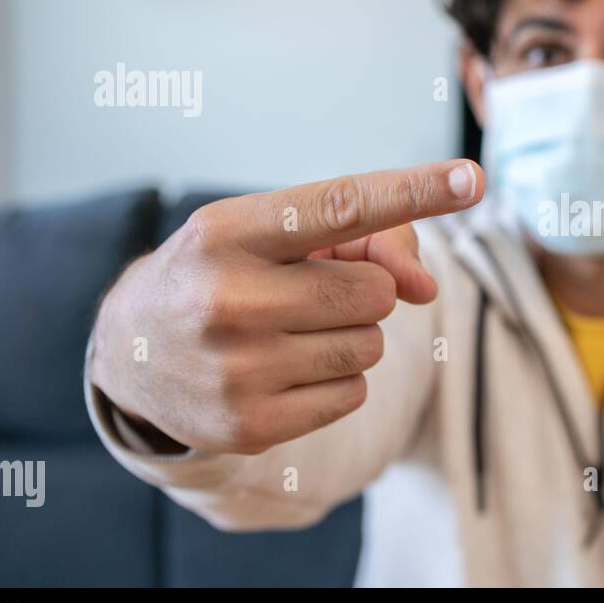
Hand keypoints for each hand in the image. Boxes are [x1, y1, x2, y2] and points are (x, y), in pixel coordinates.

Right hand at [90, 160, 483, 453]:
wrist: (133, 351)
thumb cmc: (224, 274)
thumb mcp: (272, 235)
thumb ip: (365, 238)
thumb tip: (425, 289)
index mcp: (229, 232)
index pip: (340, 206)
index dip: (412, 190)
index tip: (470, 177)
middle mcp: (228, 299)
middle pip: (375, 291)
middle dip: (361, 289)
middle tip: (310, 290)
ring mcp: (237, 369)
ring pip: (370, 343)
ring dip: (349, 334)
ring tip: (290, 329)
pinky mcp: (251, 425)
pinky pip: (354, 392)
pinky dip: (336, 379)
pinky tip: (286, 369)